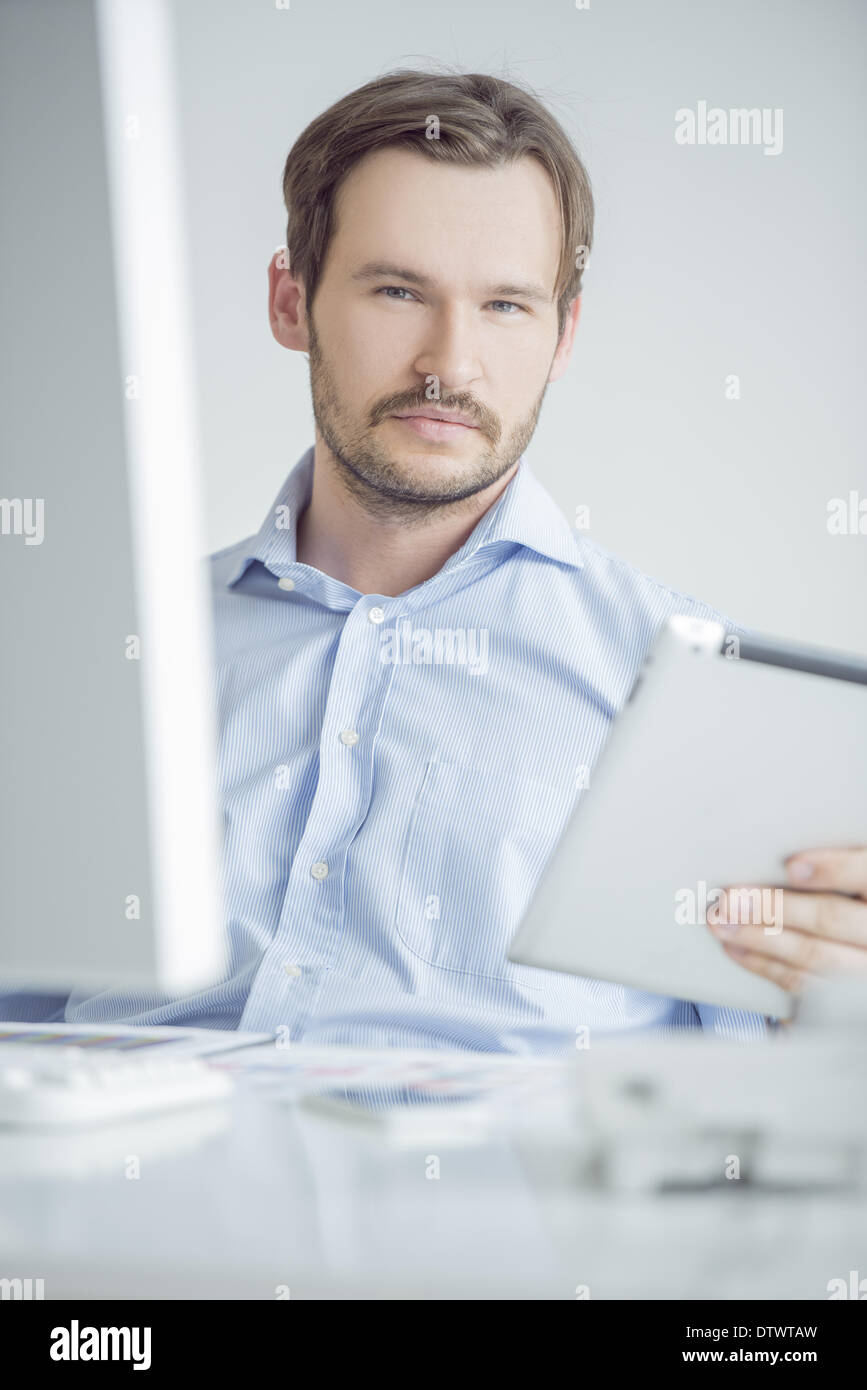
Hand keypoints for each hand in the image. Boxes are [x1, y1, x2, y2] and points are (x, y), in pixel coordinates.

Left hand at [706, 849, 866, 1008]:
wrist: (861, 942)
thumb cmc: (854, 901)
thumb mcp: (859, 875)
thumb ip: (840, 862)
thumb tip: (786, 856)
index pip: (865, 874)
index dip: (833, 870)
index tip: (792, 865)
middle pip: (831, 919)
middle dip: (775, 908)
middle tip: (731, 898)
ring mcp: (863, 969)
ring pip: (814, 957)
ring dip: (760, 940)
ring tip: (722, 923)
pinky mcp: (843, 995)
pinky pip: (806, 985)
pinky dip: (767, 967)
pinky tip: (738, 950)